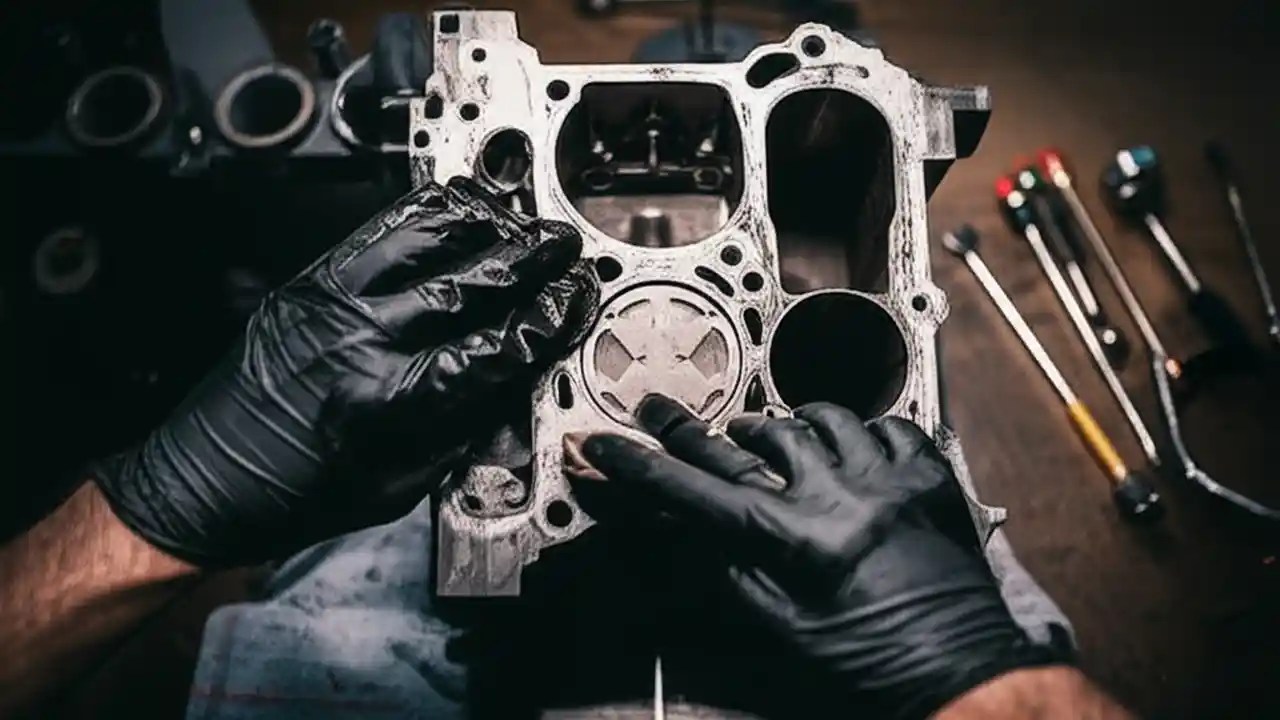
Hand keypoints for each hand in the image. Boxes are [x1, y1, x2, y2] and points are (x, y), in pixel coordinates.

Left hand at [93, 178, 598, 565]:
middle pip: (466, 283)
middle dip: (526, 259)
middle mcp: (361, 344)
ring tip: (515, 217)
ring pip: (420, 241)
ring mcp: (329, 304)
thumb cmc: (303, 495)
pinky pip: (373, 233)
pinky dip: (420, 214)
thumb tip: (518, 380)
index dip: (545, 319)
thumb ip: (464, 427)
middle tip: (561, 244)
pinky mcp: (307, 286)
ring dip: (478, 223)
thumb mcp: (403, 483)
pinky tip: (451, 207)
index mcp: (392, 406)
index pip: (493, 348)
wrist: (209, 481)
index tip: (572, 301)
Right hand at [571, 395, 1066, 719]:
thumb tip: (698, 528)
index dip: (640, 468)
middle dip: (694, 428)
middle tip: (664, 412)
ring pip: (819, 417)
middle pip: (747, 441)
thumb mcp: (785, 629)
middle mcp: (837, 498)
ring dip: (785, 423)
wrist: (960, 671)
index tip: (603, 446)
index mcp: (794, 543)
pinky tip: (852, 445)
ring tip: (769, 433)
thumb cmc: (872, 663)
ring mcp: (885, 479)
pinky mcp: (927, 475)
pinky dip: (861, 429)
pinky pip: (886, 425)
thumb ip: (736, 573)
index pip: (696, 492)